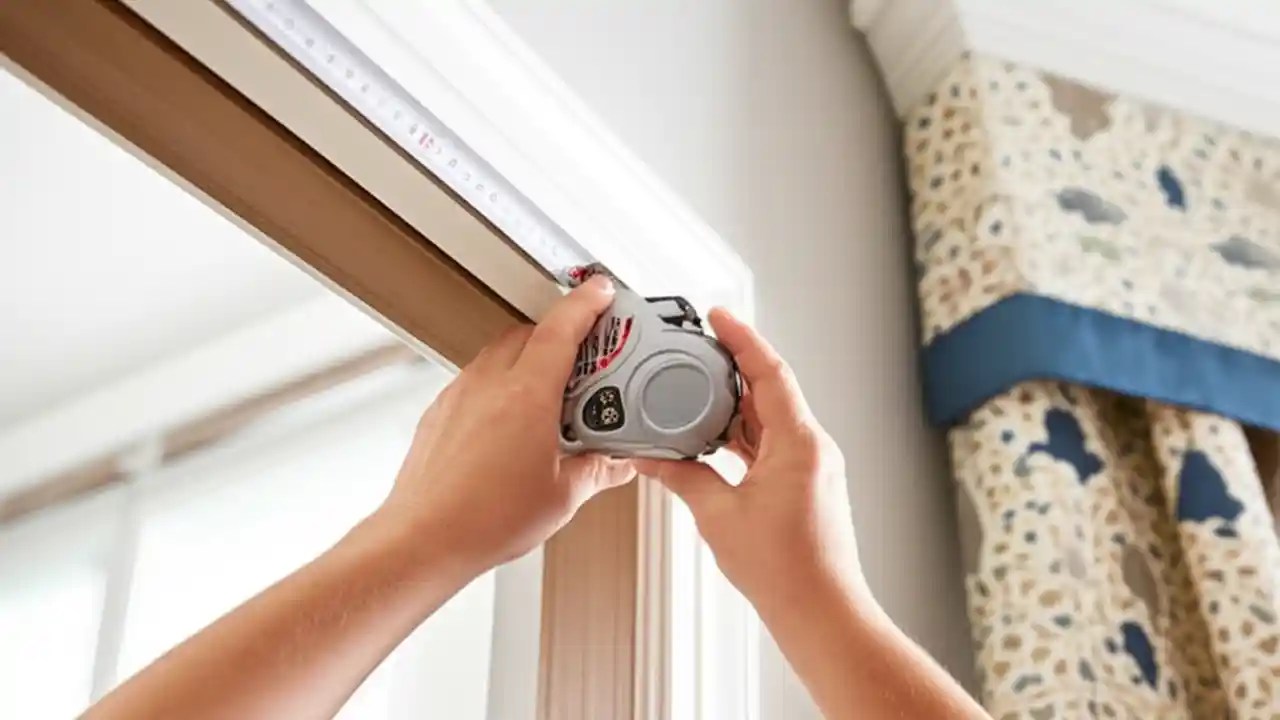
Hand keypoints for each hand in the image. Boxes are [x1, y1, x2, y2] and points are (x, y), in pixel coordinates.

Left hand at [379, 275, 636, 574]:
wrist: (424, 539)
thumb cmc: (482, 520)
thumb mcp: (562, 496)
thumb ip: (596, 471)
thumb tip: (614, 464)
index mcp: (527, 396)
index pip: (561, 329)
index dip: (586, 304)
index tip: (600, 293)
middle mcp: (490, 385)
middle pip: (530, 333)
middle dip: (560, 334)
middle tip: (585, 355)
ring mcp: (460, 394)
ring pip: (500, 353)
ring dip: (527, 358)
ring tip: (550, 393)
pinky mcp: (441, 412)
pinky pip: (476, 379)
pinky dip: (499, 384)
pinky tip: (512, 421)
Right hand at [636, 308, 868, 617]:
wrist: (822, 612)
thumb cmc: (788, 572)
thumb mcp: (718, 517)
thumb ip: (684, 478)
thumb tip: (655, 460)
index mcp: (800, 443)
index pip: (770, 372)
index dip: (742, 339)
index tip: (720, 317)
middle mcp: (813, 449)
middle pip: (771, 391)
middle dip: (733, 369)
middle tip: (698, 350)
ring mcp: (813, 467)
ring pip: (771, 420)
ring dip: (736, 406)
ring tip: (698, 394)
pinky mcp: (807, 485)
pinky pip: (773, 445)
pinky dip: (744, 436)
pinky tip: (716, 440)